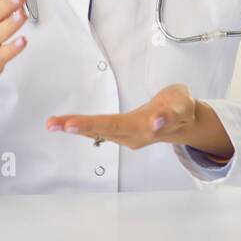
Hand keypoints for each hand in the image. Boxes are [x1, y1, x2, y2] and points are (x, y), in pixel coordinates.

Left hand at [45, 83, 233, 157]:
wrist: (187, 121)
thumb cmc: (182, 107)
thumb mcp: (183, 104)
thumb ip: (171, 113)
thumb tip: (157, 122)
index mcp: (145, 126)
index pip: (113, 124)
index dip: (91, 125)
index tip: (71, 125)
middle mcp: (132, 135)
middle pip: (100, 130)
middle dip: (75, 126)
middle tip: (52, 124)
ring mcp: (127, 136)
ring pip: (97, 132)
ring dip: (74, 127)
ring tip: (52, 123)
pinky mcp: (123, 133)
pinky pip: (99, 131)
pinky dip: (82, 127)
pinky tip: (66, 125)